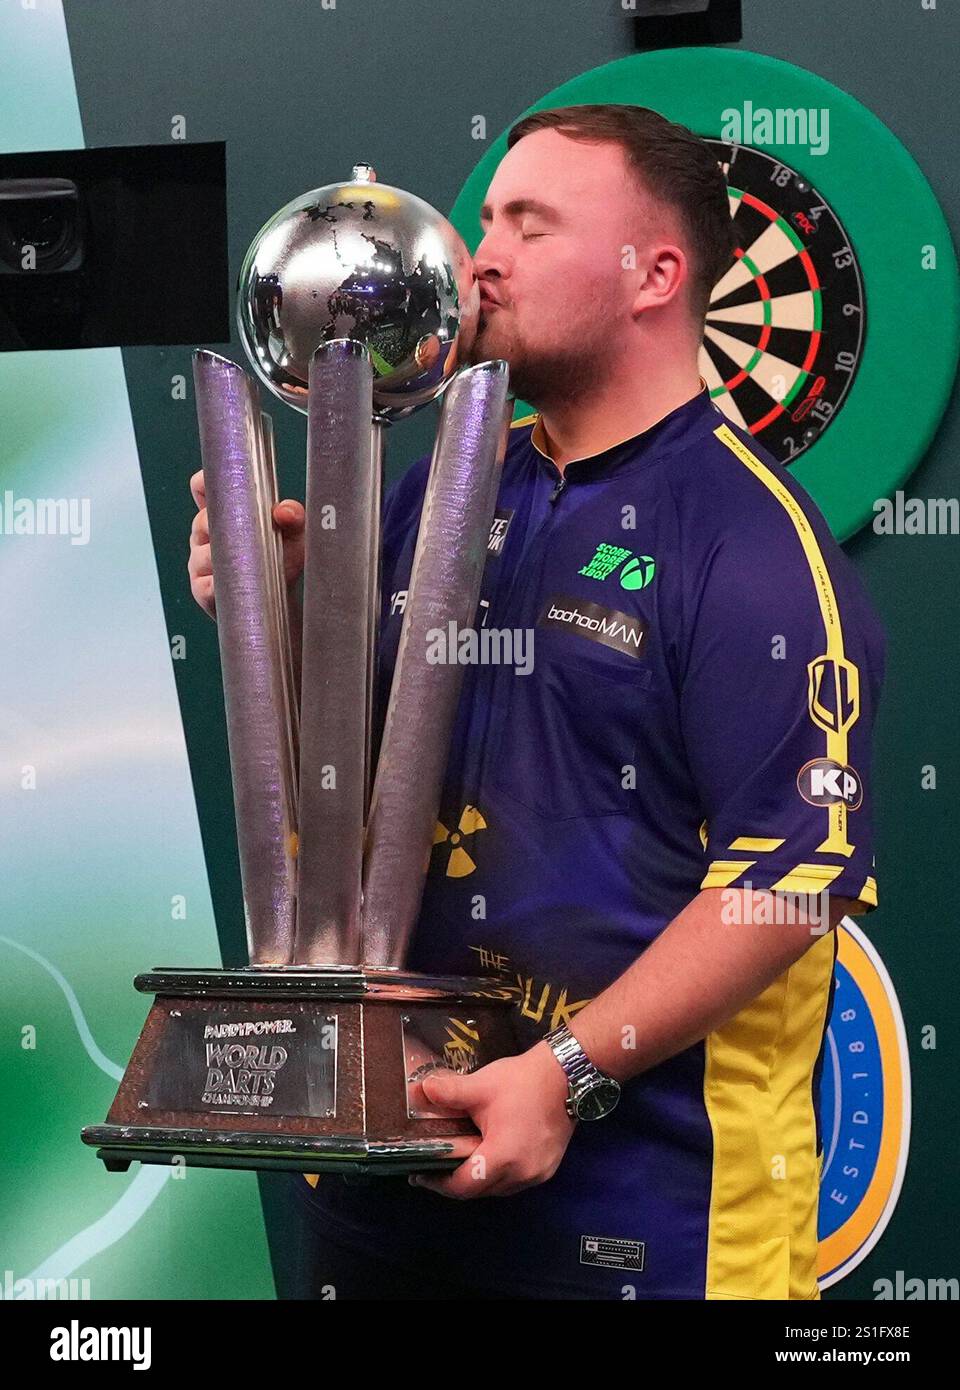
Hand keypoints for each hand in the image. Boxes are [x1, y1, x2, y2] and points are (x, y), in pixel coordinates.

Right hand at [187, 469, 305, 619]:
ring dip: (225, 558)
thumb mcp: (295, 535)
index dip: (202, 484)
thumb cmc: (285, 561)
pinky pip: (205, 584)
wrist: (280, 599)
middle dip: (223, 525)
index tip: (208, 485)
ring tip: (249, 565)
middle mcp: (208, 534)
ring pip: (202, 554)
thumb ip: (294, 516)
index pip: (203, 489)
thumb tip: (283, 510)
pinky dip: (221, 583)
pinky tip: (236, 584)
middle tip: (248, 536)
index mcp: (225, 513)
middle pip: (201, 520)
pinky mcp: (201, 590)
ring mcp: (200, 562)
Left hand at [410, 1041, 575, 1198]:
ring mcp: (537, 1175)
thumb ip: (449, 1093)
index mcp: (503, 1156)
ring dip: (479, 1180)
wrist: (565, 1076)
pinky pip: (514, 1182)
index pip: (464, 1186)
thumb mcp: (481, 1085)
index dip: (439, 1183)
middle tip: (436, 1166)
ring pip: (498, 1189)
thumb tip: (420, 1090)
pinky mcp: (547, 1169)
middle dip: (456, 1182)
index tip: (421, 1174)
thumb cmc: (522, 1082)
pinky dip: (498, 1175)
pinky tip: (489, 1156)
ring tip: (460, 1161)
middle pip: (480, 1191)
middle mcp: (521, 1174)